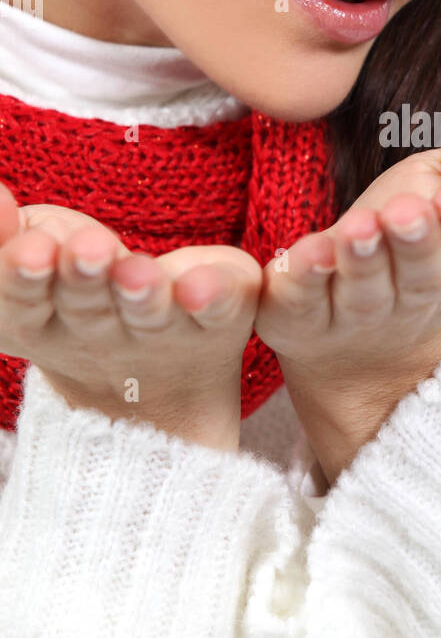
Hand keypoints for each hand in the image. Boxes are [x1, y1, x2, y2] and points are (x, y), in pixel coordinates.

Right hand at [0, 182, 261, 450]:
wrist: (156, 397)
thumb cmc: (76, 303)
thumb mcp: (26, 269)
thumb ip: (3, 240)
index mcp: (43, 323)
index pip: (23, 305)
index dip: (22, 280)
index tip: (32, 250)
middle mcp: (103, 336)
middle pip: (88, 310)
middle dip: (85, 279)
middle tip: (88, 251)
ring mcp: (164, 334)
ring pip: (151, 314)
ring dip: (143, 294)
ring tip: (137, 274)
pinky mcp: (221, 323)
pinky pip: (220, 309)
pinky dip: (212, 297)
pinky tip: (202, 286)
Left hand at [253, 123, 440, 482]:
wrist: (358, 337)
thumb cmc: (415, 240)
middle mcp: (418, 299)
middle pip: (426, 274)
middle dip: (418, 242)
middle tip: (408, 211)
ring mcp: (359, 318)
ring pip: (366, 291)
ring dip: (364, 260)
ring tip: (359, 227)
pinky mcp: (303, 323)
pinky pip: (302, 306)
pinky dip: (303, 281)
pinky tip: (304, 254)